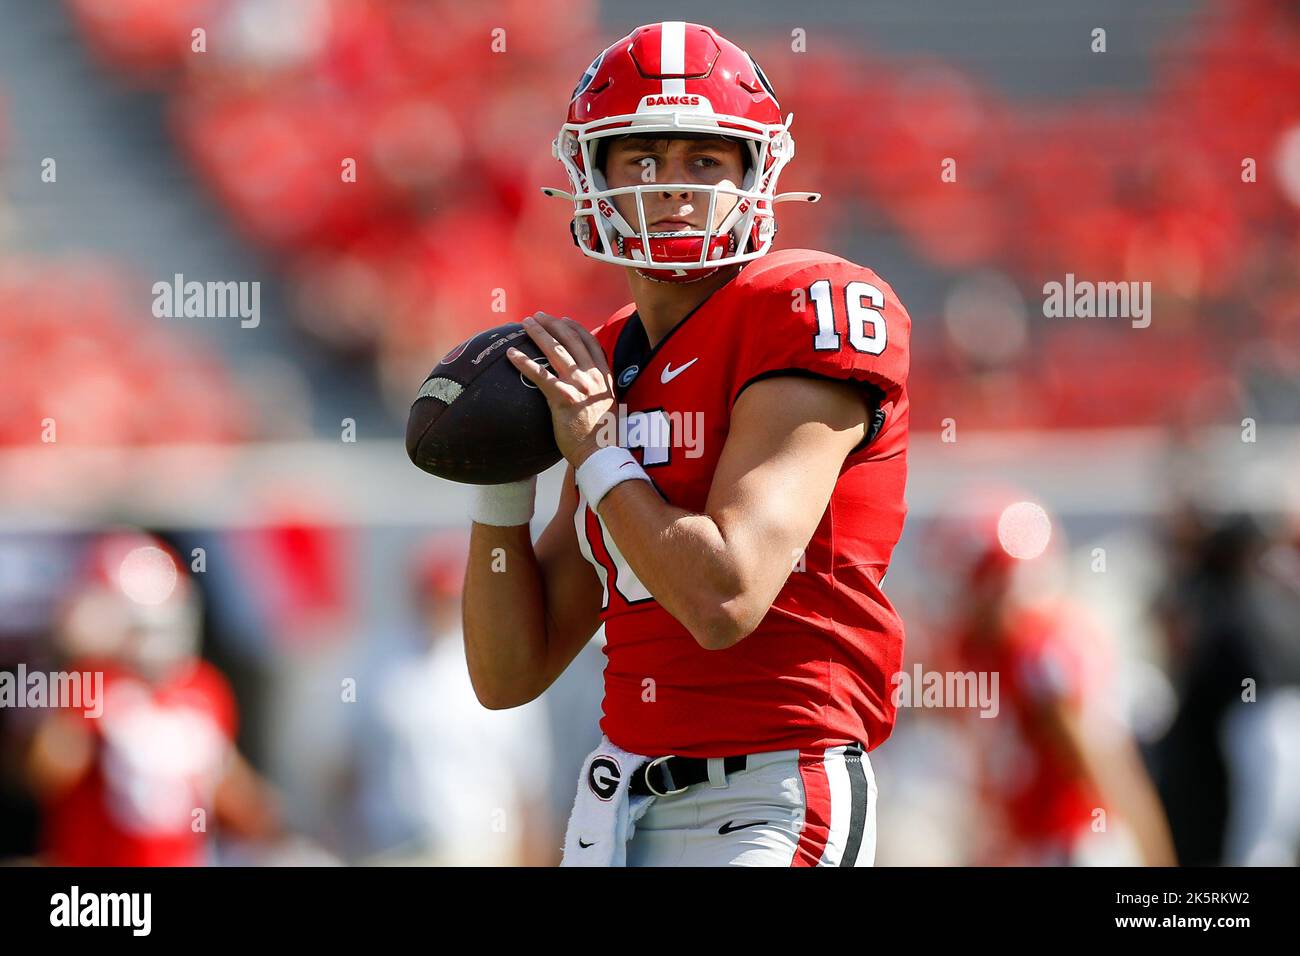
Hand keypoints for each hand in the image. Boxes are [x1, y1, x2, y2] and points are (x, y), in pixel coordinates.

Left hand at [507, 312, 615, 467]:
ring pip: (556, 351)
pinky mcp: (563, 398)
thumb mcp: (607, 405)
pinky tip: (511, 354)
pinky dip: (524, 362)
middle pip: (571, 340)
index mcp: (603, 377)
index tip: (562, 319)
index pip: (589, 342)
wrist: (600, 453)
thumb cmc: (601, 434)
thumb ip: (597, 388)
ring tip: (525, 323)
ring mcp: (579, 386)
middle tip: (538, 316)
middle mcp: (592, 377)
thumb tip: (584, 382)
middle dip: (552, 324)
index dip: (574, 328)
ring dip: (538, 333)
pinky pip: (540, 375)